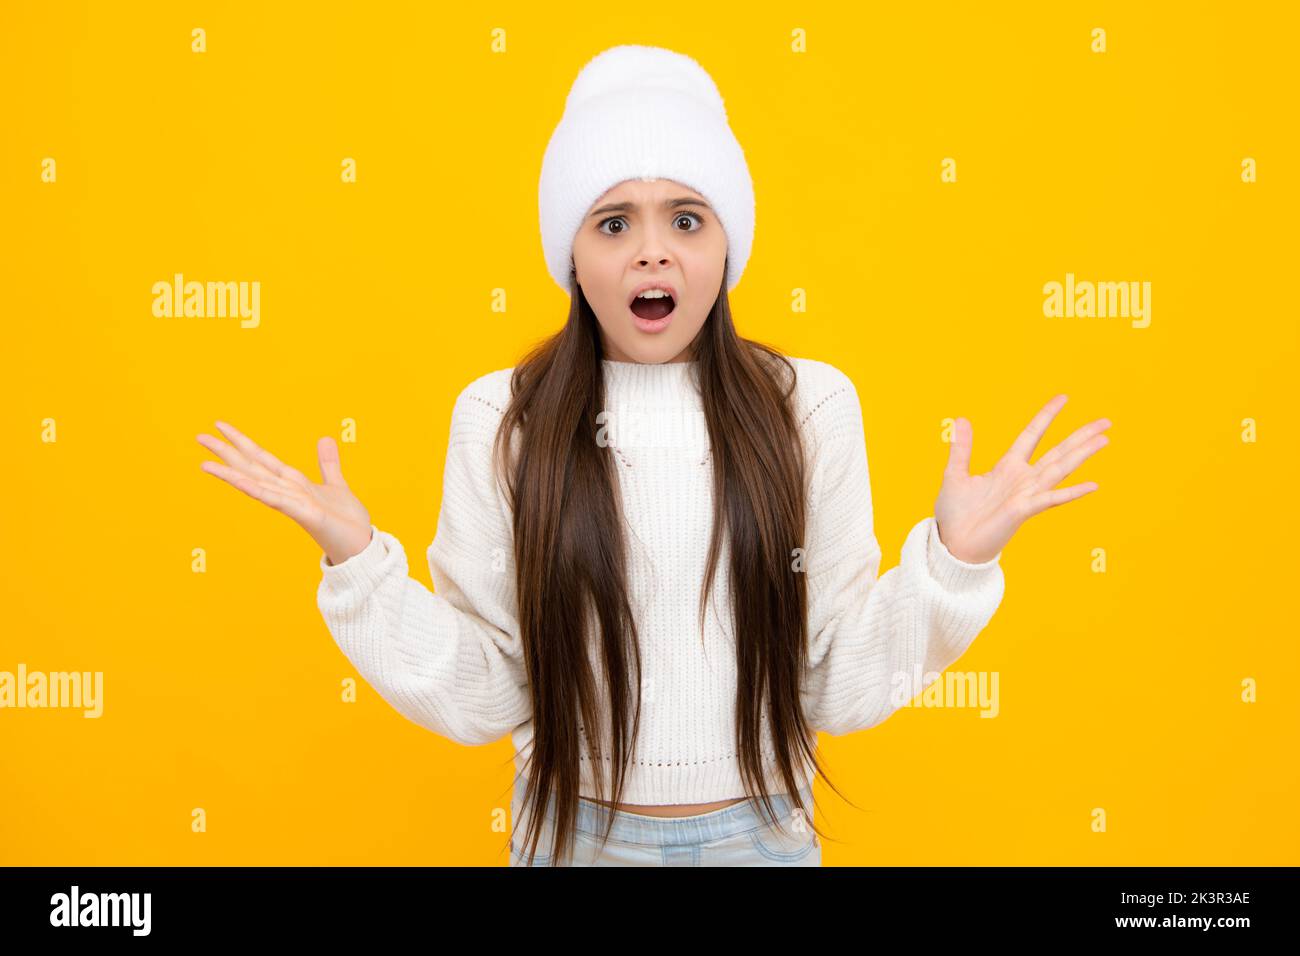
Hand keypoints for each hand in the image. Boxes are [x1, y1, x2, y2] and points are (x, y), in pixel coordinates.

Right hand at [196, 421, 372, 565]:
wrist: (361, 548)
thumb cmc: (346, 522)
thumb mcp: (336, 485)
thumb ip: (327, 464)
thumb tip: (325, 438)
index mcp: (294, 484)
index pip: (262, 458)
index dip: (242, 442)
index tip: (220, 425)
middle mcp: (288, 493)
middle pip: (252, 467)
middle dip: (227, 452)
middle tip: (198, 436)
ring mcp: (293, 504)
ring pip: (257, 484)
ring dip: (232, 473)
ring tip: (205, 463)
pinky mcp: (306, 515)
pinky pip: (278, 500)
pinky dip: (259, 490)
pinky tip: (241, 481)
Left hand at [933, 395, 1110, 563]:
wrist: (953, 544)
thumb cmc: (956, 514)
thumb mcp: (955, 475)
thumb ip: (961, 449)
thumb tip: (961, 419)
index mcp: (1007, 467)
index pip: (1032, 435)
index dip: (1047, 416)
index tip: (1064, 398)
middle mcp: (1023, 479)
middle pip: (1058, 451)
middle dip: (1081, 436)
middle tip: (1106, 421)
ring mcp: (1026, 494)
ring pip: (1060, 469)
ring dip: (1082, 454)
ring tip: (1104, 439)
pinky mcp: (1023, 511)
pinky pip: (1050, 499)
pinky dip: (1071, 492)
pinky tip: (1092, 485)